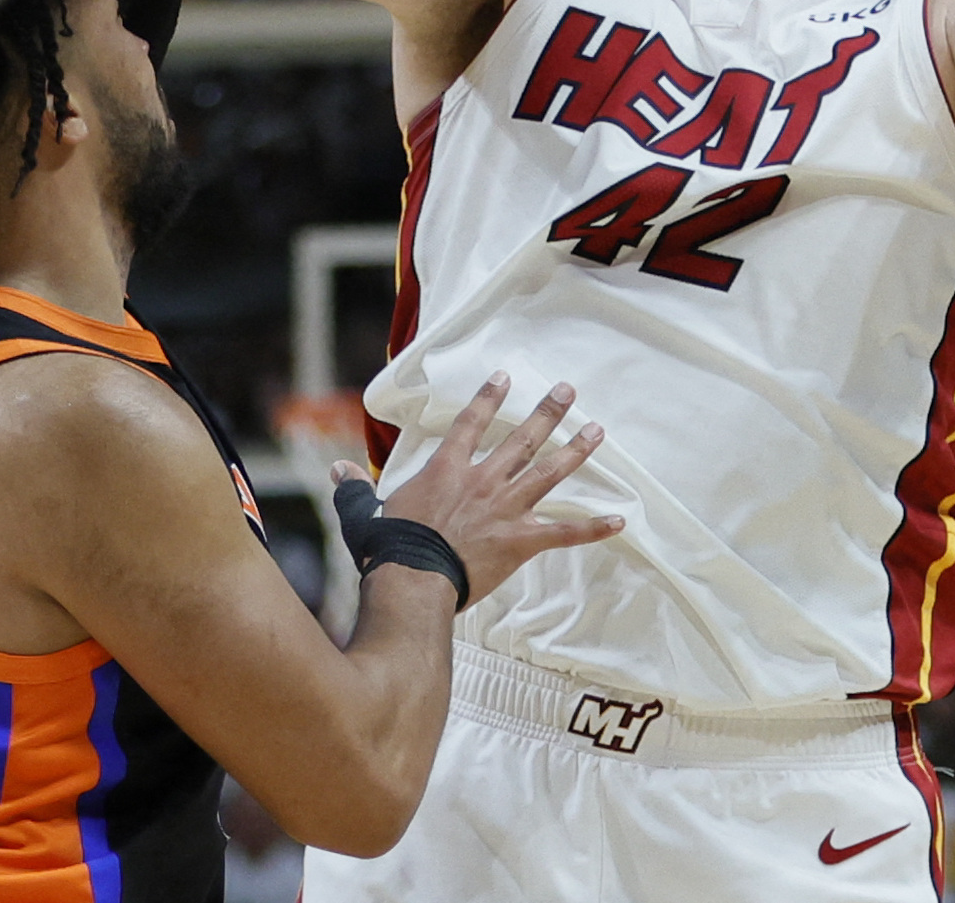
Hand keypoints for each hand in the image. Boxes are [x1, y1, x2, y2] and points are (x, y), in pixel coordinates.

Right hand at [338, 374, 619, 603]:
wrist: (414, 577)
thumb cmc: (390, 547)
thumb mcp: (367, 513)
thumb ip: (355, 490)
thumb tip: (335, 472)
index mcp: (447, 469)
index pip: (470, 422)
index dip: (488, 397)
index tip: (505, 377)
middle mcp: (483, 480)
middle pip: (521, 438)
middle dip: (547, 412)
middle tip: (567, 390)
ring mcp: (506, 508)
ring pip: (549, 473)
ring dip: (575, 451)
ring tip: (597, 431)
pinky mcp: (522, 540)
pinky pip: (564, 533)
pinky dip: (593, 528)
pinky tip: (619, 521)